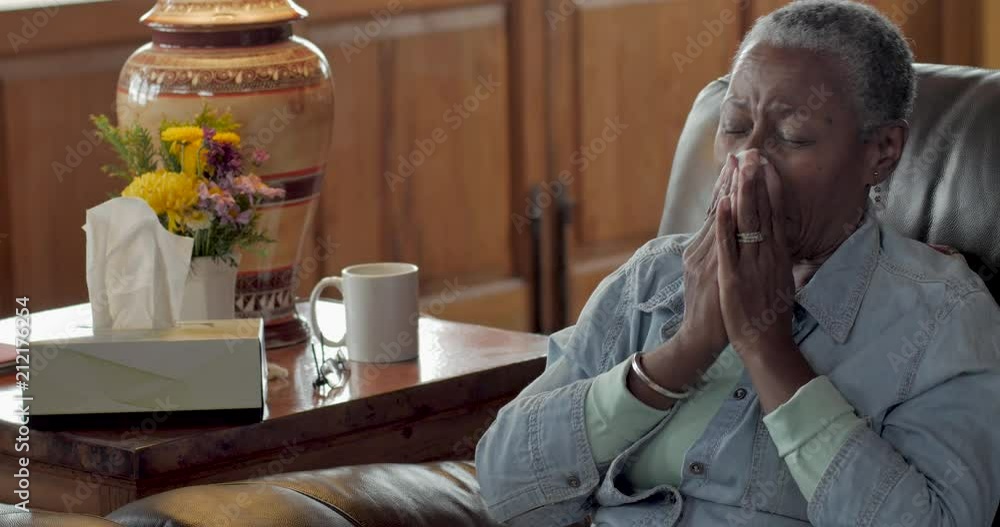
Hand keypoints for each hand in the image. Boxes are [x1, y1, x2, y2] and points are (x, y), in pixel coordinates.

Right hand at [628, 155, 737, 408]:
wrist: (702, 339)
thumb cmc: (716, 313)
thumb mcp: (715, 279)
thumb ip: (723, 257)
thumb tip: (736, 242)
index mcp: (704, 250)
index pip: (720, 211)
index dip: (730, 186)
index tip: (739, 163)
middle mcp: (704, 250)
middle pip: (722, 208)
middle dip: (734, 179)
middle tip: (746, 151)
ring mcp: (712, 260)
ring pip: (724, 219)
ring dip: (735, 189)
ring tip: (745, 164)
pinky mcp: (719, 273)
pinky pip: (722, 243)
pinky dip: (724, 221)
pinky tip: (727, 201)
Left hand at [715, 150, 795, 357]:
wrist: (765, 344)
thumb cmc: (772, 316)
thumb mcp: (782, 283)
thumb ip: (781, 261)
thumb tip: (784, 246)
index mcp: (779, 256)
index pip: (775, 214)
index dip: (770, 188)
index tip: (767, 165)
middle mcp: (768, 255)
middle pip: (762, 210)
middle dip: (757, 180)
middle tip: (754, 152)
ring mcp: (750, 265)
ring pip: (747, 221)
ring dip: (743, 191)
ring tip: (741, 165)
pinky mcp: (732, 277)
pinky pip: (728, 245)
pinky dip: (726, 222)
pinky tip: (724, 202)